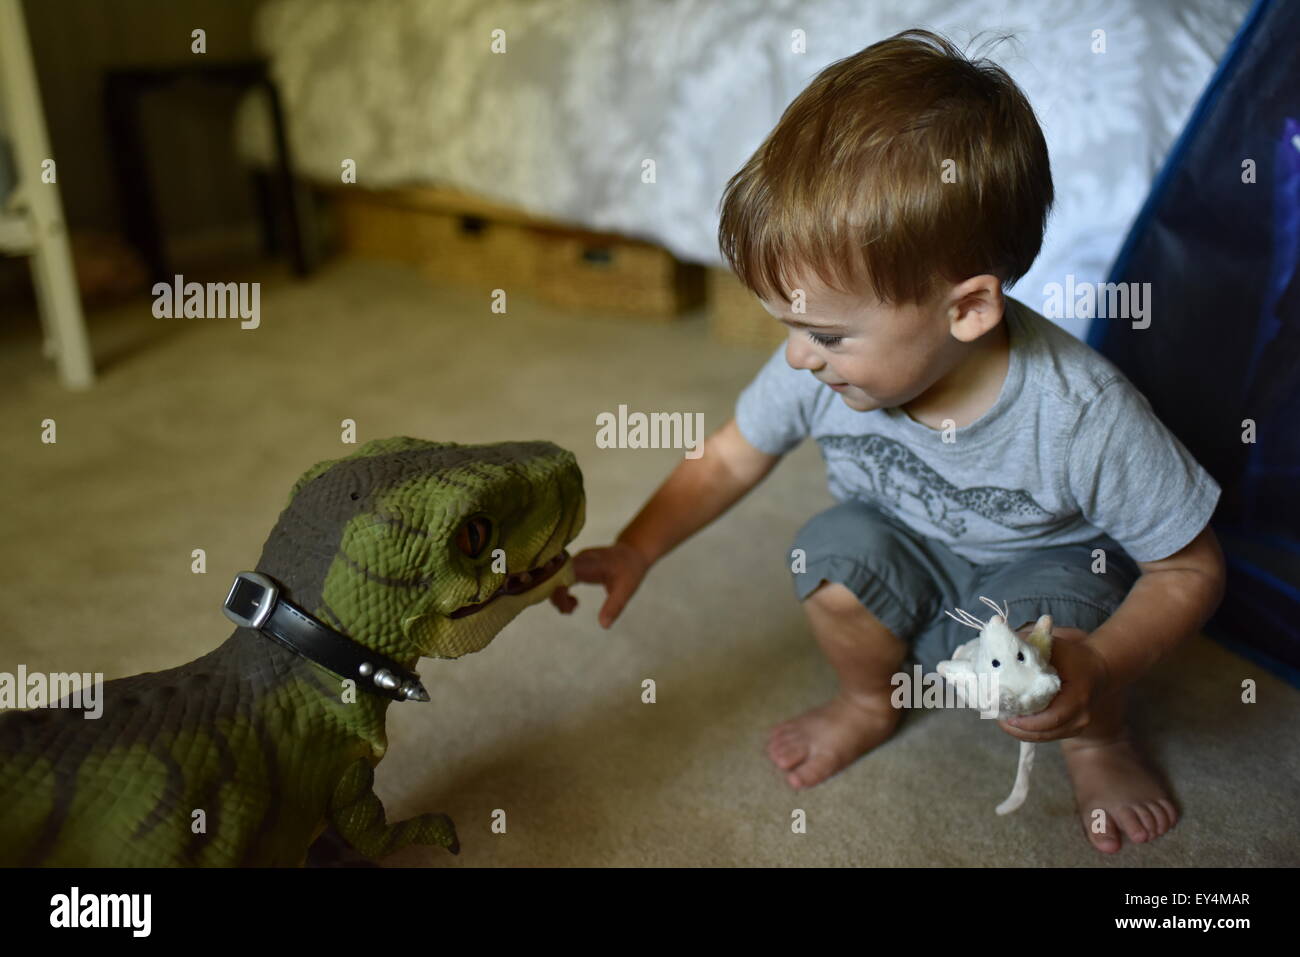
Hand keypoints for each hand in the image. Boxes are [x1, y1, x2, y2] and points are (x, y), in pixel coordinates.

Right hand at [548, 542, 649, 627]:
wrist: (632, 553)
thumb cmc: (630, 571)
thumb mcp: (626, 591)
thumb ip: (614, 607)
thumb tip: (604, 626)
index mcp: (590, 564)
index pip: (563, 576)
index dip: (558, 593)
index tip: (568, 609)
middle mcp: (579, 559)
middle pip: (554, 577)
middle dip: (556, 597)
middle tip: (569, 611)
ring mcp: (575, 560)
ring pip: (555, 577)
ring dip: (558, 596)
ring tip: (572, 608)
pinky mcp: (574, 564)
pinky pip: (559, 577)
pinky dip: (561, 591)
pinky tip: (573, 601)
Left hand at [997, 636, 1112, 741]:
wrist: (1098, 669)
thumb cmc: (1072, 657)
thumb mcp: (1055, 648)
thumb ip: (1031, 647)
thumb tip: (1002, 645)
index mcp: (1077, 696)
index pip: (1052, 717)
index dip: (1028, 722)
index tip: (1006, 717)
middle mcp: (1080, 715)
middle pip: (1045, 732)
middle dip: (1018, 729)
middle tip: (996, 717)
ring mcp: (1077, 725)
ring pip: (1044, 737)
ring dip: (1020, 732)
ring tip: (1000, 719)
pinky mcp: (1070, 730)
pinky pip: (1047, 735)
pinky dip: (1028, 731)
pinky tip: (1012, 721)